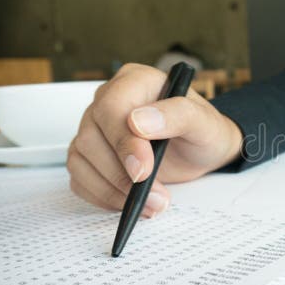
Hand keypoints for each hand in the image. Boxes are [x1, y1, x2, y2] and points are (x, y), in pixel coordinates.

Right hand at [68, 63, 242, 215]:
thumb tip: (139, 121)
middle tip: (155, 195)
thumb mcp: (204, 122)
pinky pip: (81, 178)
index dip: (123, 141)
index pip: (111, 107)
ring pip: (81, 160)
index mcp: (135, 82)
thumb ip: (177, 115)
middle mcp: (109, 101)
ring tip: (152, 203)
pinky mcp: (91, 156)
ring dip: (114, 190)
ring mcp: (96, 128)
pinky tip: (131, 201)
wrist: (202, 151)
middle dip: (121, 174)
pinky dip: (103, 196)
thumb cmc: (203, 131)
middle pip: (91, 137)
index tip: (143, 169)